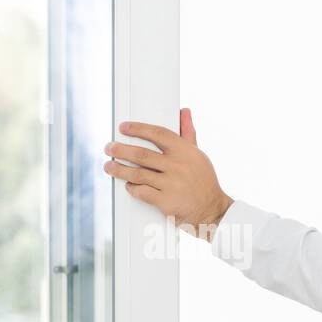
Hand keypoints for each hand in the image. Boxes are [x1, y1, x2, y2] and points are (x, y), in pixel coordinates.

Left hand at [103, 107, 232, 237]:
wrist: (213, 209)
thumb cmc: (203, 181)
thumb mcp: (198, 155)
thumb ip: (188, 134)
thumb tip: (184, 112)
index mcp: (185, 151)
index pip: (158, 134)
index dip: (138, 129)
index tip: (123, 127)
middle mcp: (177, 166)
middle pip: (142, 154)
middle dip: (121, 150)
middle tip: (109, 148)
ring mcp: (171, 184)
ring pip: (137, 174)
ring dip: (119, 170)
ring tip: (109, 166)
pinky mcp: (166, 201)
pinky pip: (142, 192)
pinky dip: (132, 189)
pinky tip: (128, 186)